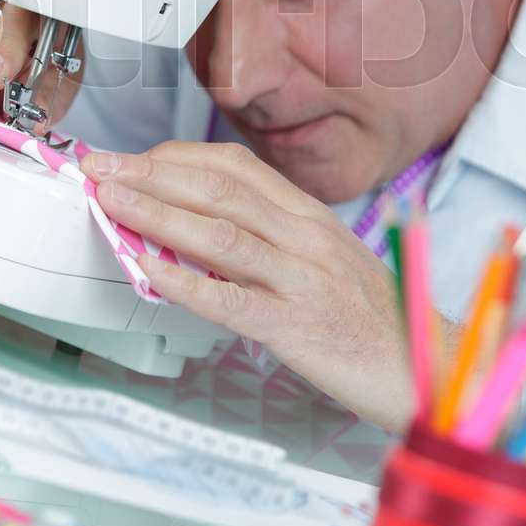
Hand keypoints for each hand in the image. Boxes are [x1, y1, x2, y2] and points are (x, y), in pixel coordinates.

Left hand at [79, 142, 453, 430]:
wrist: (423, 368)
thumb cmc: (374, 319)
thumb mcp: (325, 259)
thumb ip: (270, 238)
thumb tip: (197, 226)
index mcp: (309, 215)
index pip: (233, 165)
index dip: (174, 156)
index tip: (130, 157)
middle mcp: (305, 236)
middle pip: (218, 188)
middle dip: (151, 173)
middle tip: (101, 167)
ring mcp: (301, 278)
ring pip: (219, 232)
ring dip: (156, 212)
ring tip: (112, 201)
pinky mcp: (296, 326)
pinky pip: (231, 299)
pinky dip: (184, 280)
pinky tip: (148, 269)